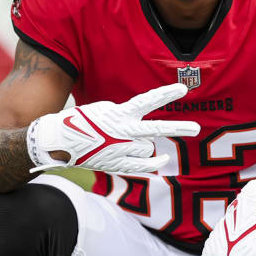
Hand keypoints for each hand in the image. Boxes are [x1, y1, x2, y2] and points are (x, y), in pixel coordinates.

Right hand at [25, 83, 199, 174]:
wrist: (59, 142)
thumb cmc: (83, 122)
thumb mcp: (104, 109)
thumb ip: (127, 116)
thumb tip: (147, 132)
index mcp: (119, 114)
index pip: (147, 101)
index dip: (165, 95)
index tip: (183, 89)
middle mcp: (123, 132)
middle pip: (156, 128)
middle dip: (178, 128)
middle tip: (197, 128)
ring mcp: (122, 149)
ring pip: (148, 147)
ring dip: (143, 144)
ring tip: (123, 140)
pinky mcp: (118, 164)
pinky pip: (144, 165)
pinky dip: (155, 162)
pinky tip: (164, 158)